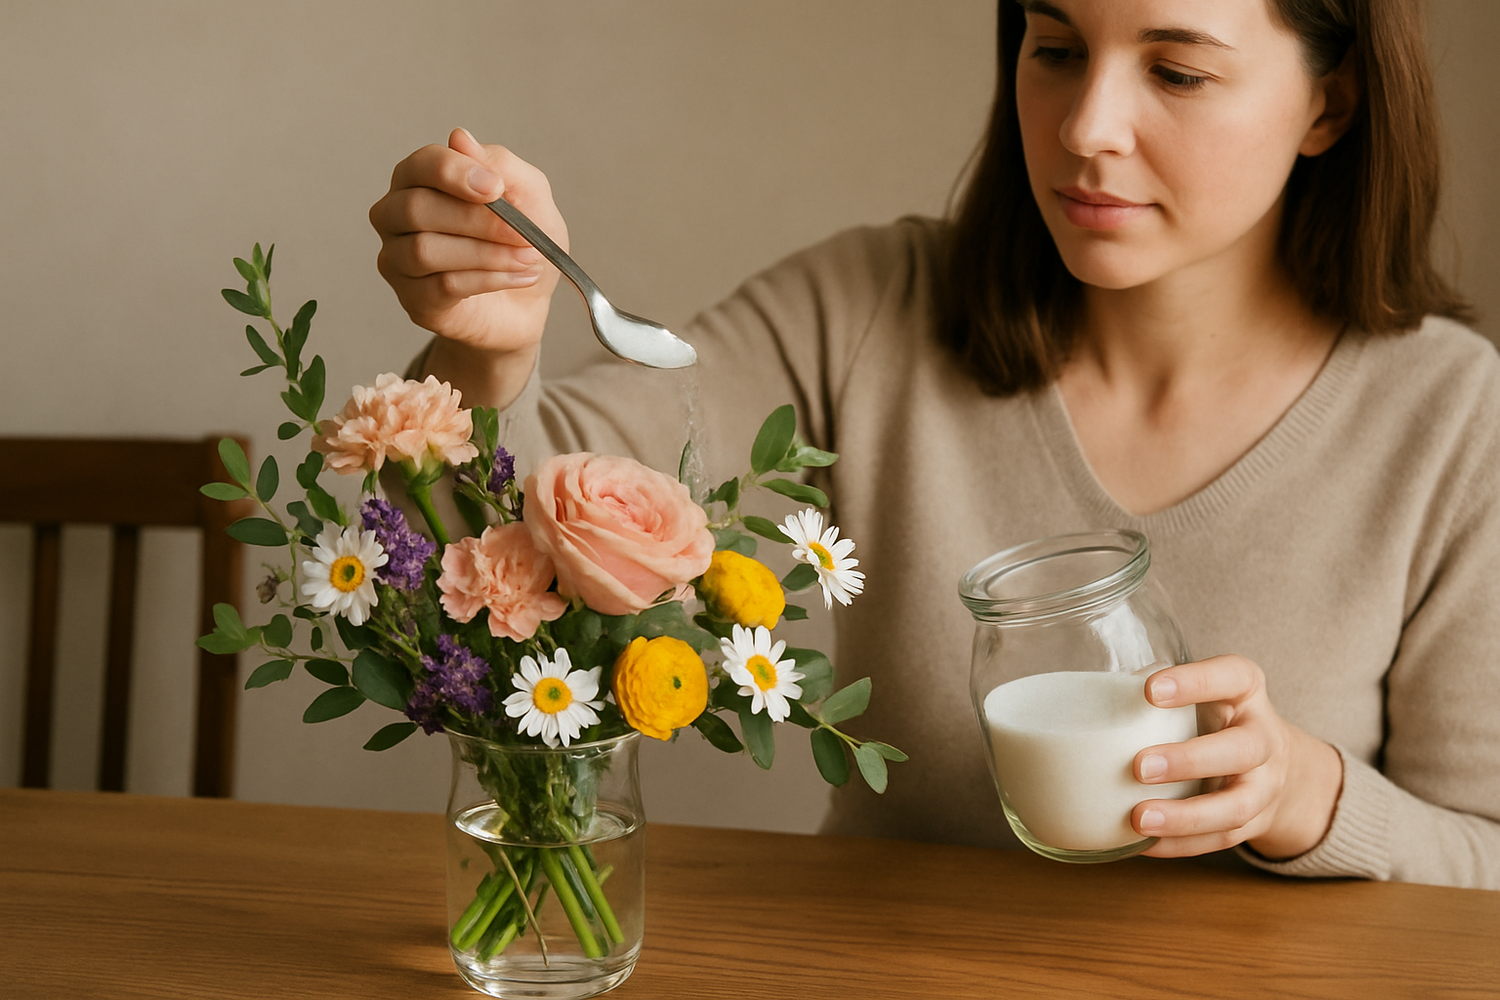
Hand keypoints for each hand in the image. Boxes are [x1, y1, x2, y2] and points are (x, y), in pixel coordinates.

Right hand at [368, 128, 565, 403]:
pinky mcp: (414, 300)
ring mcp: (398, 260)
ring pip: (425, 251)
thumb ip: (500, 165)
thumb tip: (459, 137)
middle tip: (524, 234)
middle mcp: (396, 216)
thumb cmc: (520, 241)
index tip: (497, 188)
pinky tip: (521, 276)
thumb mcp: (529, 196)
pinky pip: (443, 285)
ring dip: (487, 254)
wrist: (528, 302)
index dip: (454, 172)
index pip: (420, 165)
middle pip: (416, 208)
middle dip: (478, 220)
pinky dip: (490, 279)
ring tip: (529, 258)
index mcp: (419, 180)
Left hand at [1131, 655, 1343, 859]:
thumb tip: (1101, 694)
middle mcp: (1264, 737)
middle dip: (1190, 760)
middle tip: (1140, 767)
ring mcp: (1265, 785)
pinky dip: (1180, 844)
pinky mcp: (1255, 823)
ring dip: (1185, 817)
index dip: (1194, 682)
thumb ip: (1160, 688)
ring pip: (1235, 807)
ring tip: (1139, 818)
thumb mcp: (1202, 691)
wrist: (1274, 764)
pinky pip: (1219, 839)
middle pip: (1241, 750)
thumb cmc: (1216, 717)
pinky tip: (1142, 843)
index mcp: (1247, 691)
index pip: (1232, 676)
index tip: (1148, 690)